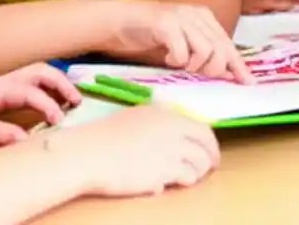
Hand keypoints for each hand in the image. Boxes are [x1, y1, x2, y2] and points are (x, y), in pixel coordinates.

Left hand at [0, 63, 81, 144]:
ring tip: (70, 100)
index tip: (58, 123)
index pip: (32, 92)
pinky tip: (49, 102)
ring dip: (56, 83)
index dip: (49, 106)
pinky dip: (46, 87)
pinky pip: (29, 82)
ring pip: (37, 74)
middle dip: (62, 84)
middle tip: (77, 102)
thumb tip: (24, 138)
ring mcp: (2, 84)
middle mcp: (3, 82)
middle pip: (41, 72)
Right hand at [52, 105, 218, 196]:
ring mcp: (170, 148)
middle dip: (211, 157)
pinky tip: (170, 184)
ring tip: (188, 178)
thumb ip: (155, 124)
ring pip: (200, 163)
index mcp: (164, 114)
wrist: (87, 155)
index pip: (199, 126)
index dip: (207, 141)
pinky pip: (187, 177)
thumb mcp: (132, 120)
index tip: (208, 150)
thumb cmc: (101, 139)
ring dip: (197, 172)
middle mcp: (172, 127)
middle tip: (210, 167)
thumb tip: (171, 135)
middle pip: (206, 143)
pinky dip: (183, 182)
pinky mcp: (165, 169)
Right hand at [106, 0, 254, 83]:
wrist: (116, 20)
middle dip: (215, 68)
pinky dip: (177, 60)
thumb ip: (202, 54)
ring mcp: (180, 17)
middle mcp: (195, 14)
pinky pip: (182, 50)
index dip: (238, 65)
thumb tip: (225, 73)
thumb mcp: (181, 44)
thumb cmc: (149, 34)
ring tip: (182, 65)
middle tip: (198, 73)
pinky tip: (168, 58)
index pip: (228, 44)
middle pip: (221, 48)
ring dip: (196, 65)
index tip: (247, 82)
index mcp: (203, 17)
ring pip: (206, 50)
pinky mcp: (165, 23)